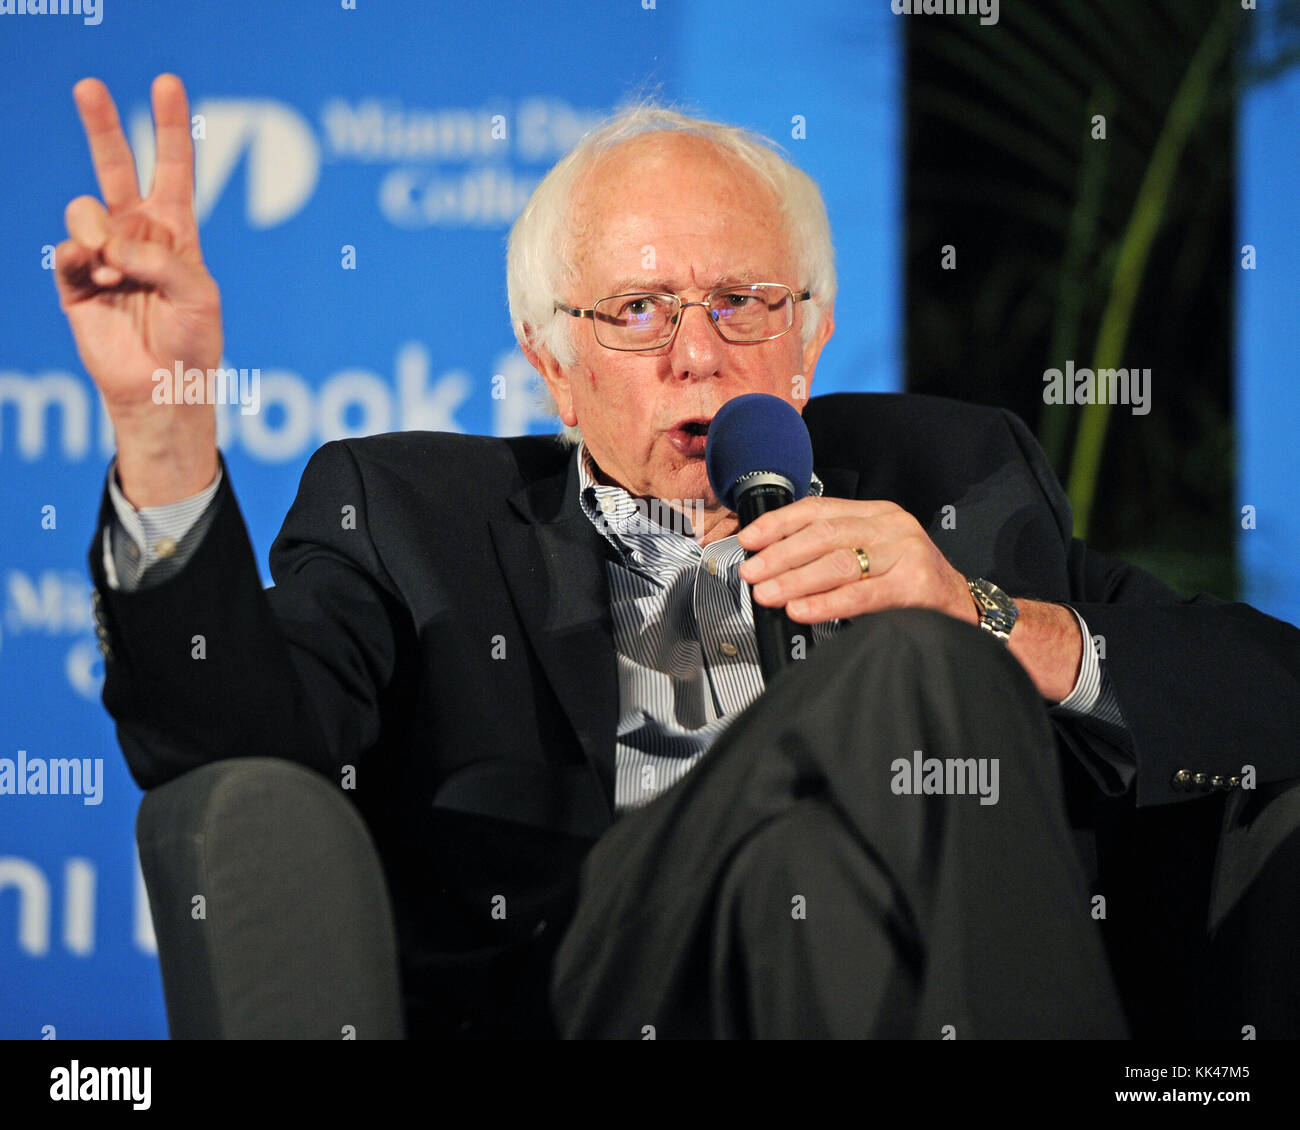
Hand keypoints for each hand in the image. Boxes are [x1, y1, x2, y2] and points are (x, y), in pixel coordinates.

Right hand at [55, 74, 220, 504]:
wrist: (162, 387)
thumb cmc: (193, 342)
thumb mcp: (198, 295)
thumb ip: (161, 258)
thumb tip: (111, 242)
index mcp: (175, 231)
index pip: (173, 168)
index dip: (170, 127)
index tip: (167, 82)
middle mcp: (137, 234)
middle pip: (115, 166)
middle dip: (102, 125)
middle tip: (88, 85)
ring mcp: (104, 254)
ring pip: (85, 211)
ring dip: (99, 232)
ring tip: (115, 267)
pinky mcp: (75, 280)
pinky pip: (68, 251)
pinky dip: (84, 261)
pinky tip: (101, 278)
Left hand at [736, 497, 976, 625]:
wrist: (962, 607)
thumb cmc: (909, 584)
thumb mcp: (871, 556)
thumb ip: (831, 553)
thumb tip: (771, 564)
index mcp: (875, 514)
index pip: (818, 509)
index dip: (778, 524)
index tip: (749, 539)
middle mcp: (891, 526)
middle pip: (823, 534)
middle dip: (779, 554)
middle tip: (751, 571)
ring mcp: (905, 553)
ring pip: (839, 561)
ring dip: (794, 579)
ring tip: (767, 593)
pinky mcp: (914, 585)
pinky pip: (860, 594)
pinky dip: (824, 603)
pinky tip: (801, 609)